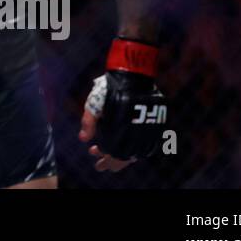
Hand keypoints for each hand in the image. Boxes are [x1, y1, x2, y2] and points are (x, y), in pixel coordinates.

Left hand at [79, 38, 167, 171]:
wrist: (132, 74)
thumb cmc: (109, 88)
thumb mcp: (94, 103)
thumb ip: (89, 122)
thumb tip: (83, 139)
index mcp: (120, 129)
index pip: (113, 153)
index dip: (104, 158)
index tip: (94, 155)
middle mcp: (136, 132)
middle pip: (126, 157)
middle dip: (112, 163)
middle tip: (100, 166)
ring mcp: (148, 129)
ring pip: (138, 153)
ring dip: (124, 158)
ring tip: (110, 157)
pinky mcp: (156, 125)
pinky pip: (148, 145)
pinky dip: (137, 150)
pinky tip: (127, 149)